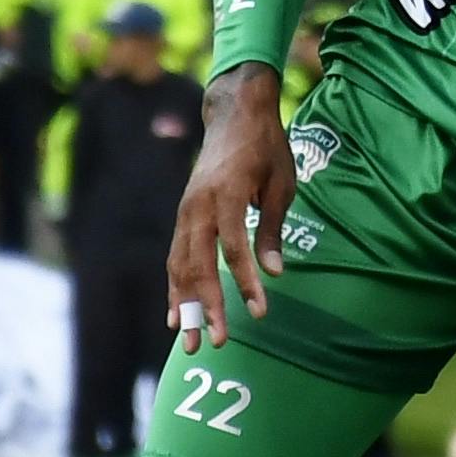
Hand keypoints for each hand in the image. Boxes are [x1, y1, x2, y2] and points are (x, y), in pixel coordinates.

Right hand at [166, 64, 295, 352]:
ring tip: (191, 341)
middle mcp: (199, 204)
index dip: (245, 282)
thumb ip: (272, 230)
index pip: (233, 247)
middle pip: (199, 263)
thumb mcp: (281, 185)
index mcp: (228, 193)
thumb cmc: (266, 148)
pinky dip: (175, 287)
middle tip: (217, 342)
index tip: (260, 311)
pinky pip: (175, 257)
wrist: (234, 113)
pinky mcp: (183, 215)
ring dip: (185, 305)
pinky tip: (176, 316)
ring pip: (180, 265)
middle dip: (207, 306)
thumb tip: (274, 274)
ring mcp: (186, 210)